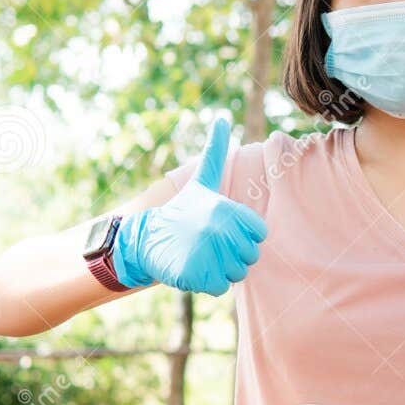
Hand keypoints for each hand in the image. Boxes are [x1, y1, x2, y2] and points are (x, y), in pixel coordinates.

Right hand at [112, 117, 266, 294]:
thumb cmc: (182, 211)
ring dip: (221, 269)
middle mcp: (218, 230)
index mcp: (227, 209)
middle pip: (250, 256)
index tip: (222, 228)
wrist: (145, 238)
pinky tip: (193, 268)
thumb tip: (222, 118)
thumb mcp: (202, 181)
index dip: (243, 235)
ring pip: (237, 273)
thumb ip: (215, 152)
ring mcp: (207, 254)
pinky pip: (221, 287)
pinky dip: (208, 283)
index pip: (259, 235)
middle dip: (233, 254)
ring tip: (201, 254)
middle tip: (209, 244)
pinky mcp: (196, 276)